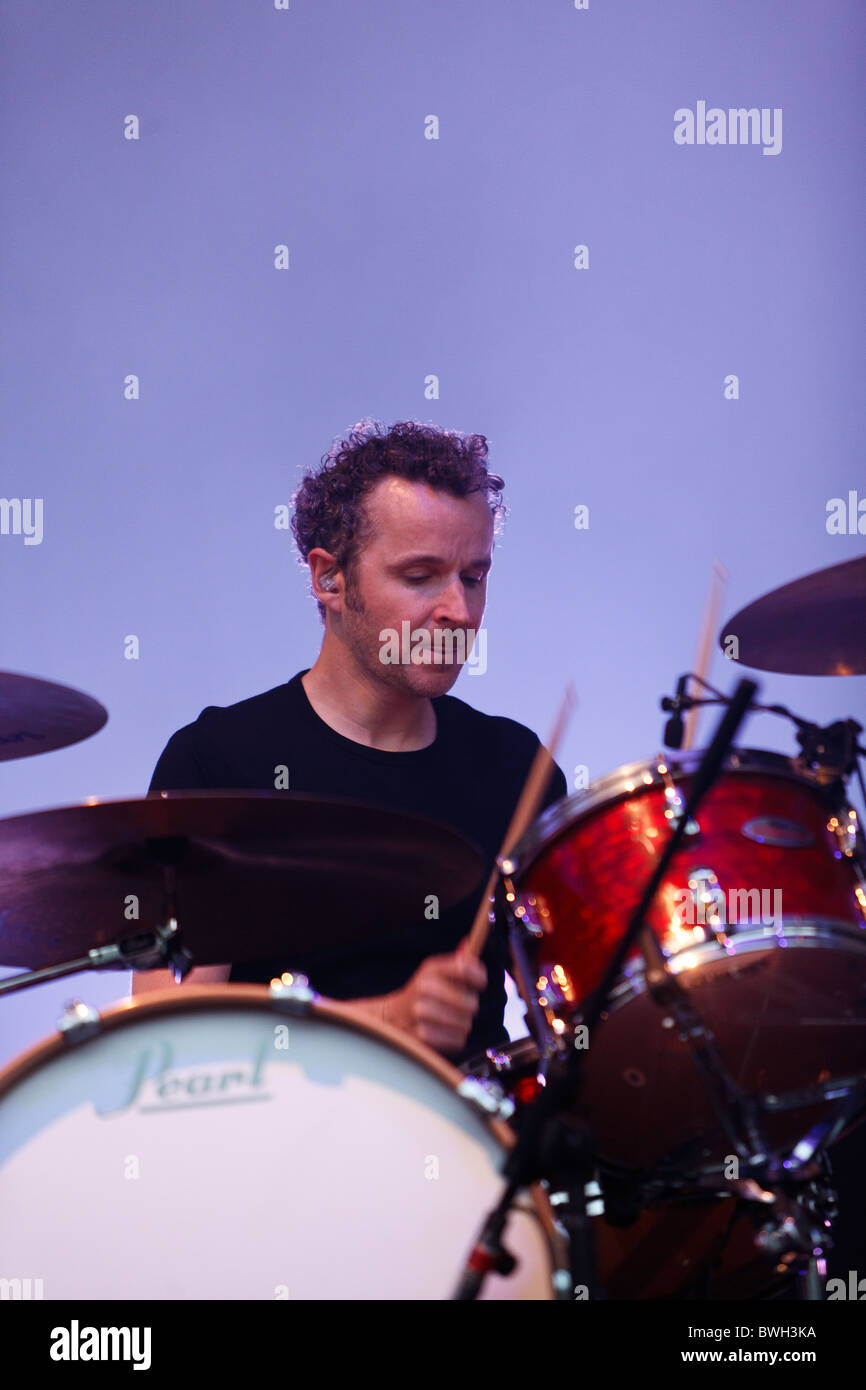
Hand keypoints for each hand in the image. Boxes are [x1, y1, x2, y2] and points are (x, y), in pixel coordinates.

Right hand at [383, 938, 486, 1054]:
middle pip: (471, 1002)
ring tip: (449, 1020)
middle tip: (459, 1006)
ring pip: (466, 1023)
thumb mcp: (433, 972)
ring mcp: (421, 1012)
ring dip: (462, 1024)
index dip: (479, 977)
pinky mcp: (421, 1035)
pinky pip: (457, 1040)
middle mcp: (424, 987)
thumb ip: (456, 960)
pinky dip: (454, 1039)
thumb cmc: (421, 993)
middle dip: (469, 1007)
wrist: (390, 1017)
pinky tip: (442, 1032)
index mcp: (431, 969)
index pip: (465, 968)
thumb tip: (470, 942)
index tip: (480, 984)